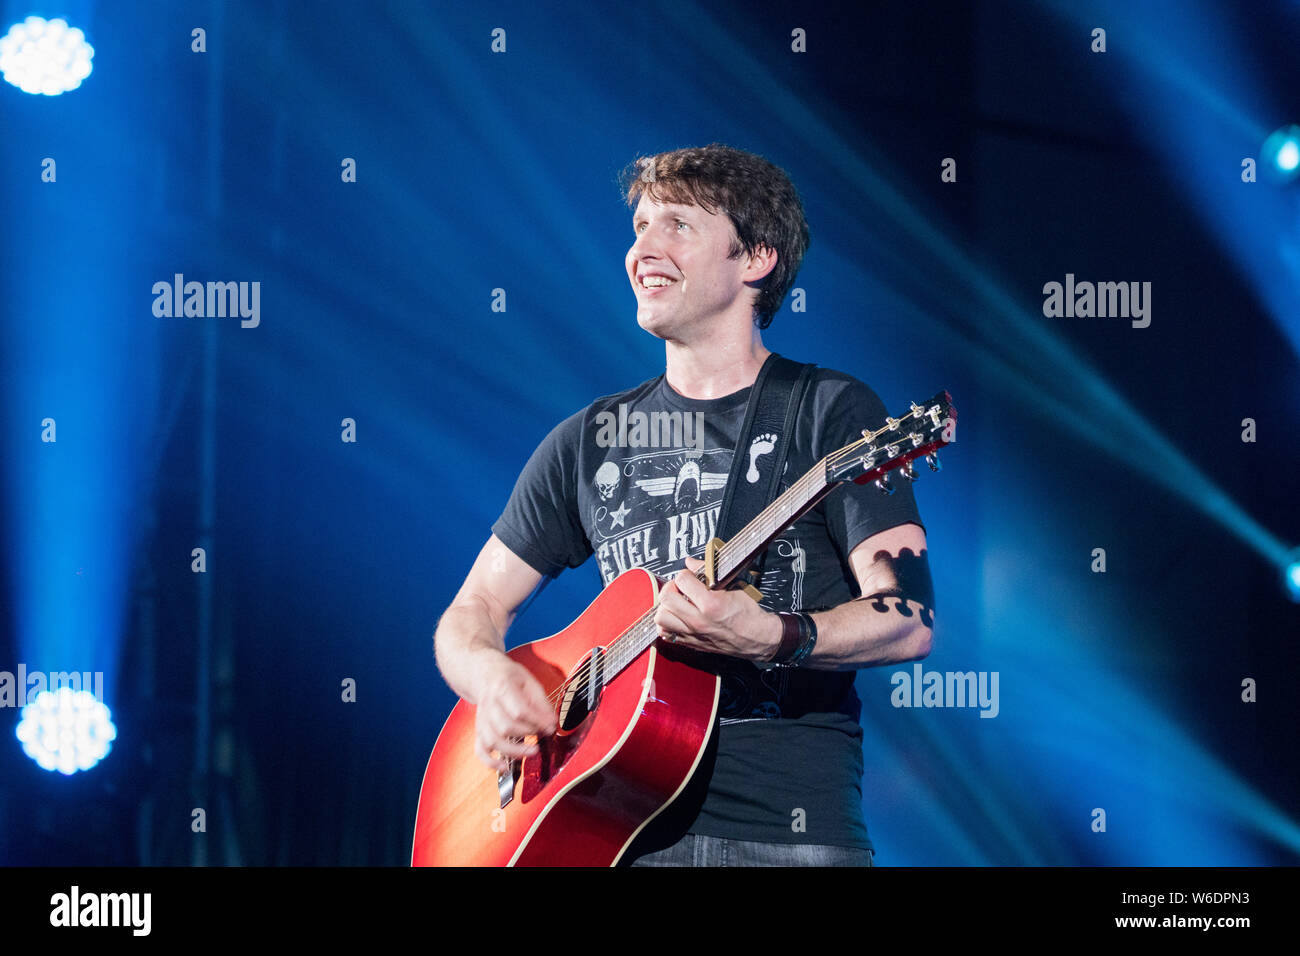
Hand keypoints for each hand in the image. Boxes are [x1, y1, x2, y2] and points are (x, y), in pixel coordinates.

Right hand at [470, 653, 557, 772]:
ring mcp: (481, 719)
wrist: (485, 674)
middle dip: (528, 734)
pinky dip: (491, 762)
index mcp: (502, 687)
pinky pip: (480, 750)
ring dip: (514, 751)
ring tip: (532, 752)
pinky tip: (505, 766)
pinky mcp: (479, 730)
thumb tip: (552, 722)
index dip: (537, 721)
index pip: (519, 710)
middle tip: (544, 734)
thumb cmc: (510, 678)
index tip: (551, 726)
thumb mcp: (529, 681)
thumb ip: (541, 702)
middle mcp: (488, 704)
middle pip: (505, 727)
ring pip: (493, 741)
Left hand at [653, 556, 782, 662]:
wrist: (757, 638)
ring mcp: (693, 634)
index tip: (690, 576)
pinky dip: (666, 625)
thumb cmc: (748, 614)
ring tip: (675, 603)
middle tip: (679, 587)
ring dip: (665, 607)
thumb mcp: (734, 587)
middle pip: (666, 599)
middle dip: (671, 588)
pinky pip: (665, 635)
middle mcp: (699, 621)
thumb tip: (691, 562)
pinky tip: (676, 618)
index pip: (682, 580)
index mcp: (711, 604)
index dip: (685, 574)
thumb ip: (709, 573)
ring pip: (661, 619)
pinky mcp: (691, 643)